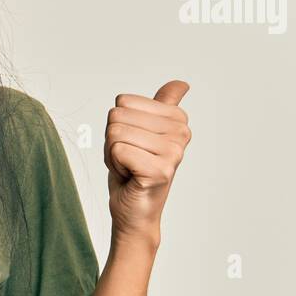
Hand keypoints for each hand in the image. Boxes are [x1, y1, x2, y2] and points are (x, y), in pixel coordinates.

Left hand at [104, 80, 191, 247]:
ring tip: (129, 168)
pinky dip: (115, 166)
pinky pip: (117, 151)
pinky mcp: (160, 170)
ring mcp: (173, 152)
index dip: (119, 124)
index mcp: (177, 119)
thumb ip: (161, 106)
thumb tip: (182, 84)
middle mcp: (181, 133)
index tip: (133, 144)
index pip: (123, 102)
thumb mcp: (143, 131)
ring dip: (113, 154)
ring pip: (115, 133)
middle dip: (114, 140)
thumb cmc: (134, 170)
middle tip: (129, 159)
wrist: (133, 211)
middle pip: (117, 116)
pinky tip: (130, 178)